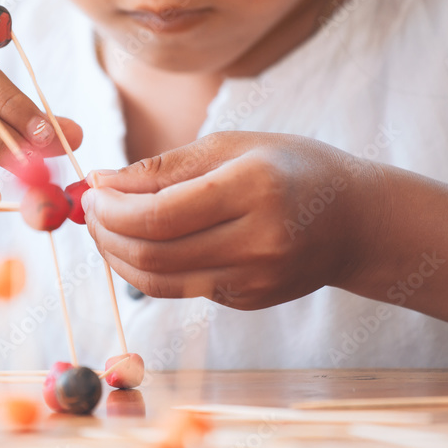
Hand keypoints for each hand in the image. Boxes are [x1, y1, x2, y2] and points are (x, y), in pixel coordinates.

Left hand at [82, 132, 386, 309]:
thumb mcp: (234, 146)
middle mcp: (258, 241)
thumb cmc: (293, 168)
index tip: (91, 193)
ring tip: (105, 229)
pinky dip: (148, 269)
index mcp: (255, 188)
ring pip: (160, 283)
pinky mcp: (249, 302)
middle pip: (154, 254)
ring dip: (119, 257)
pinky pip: (182, 289)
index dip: (112, 209)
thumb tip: (101, 182)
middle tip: (91, 211)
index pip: (160, 214)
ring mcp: (256, 279)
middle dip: (107, 234)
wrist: (356, 221)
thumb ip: (164, 167)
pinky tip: (140, 244)